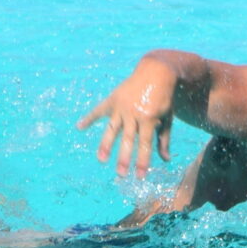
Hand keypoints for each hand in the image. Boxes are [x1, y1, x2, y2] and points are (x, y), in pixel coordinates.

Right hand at [76, 58, 177, 181]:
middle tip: (121, 174)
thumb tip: (165, 160)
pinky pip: (99, 110)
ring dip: (106, 145)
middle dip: (124, 158)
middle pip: (127, 139)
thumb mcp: (167, 117)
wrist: (157, 71)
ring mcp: (121, 105)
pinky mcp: (113, 98)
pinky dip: (89, 118)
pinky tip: (79, 127)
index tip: (140, 176)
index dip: (142, 161)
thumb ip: (164, 139)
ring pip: (112, 128)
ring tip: (101, 159)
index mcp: (149, 117)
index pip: (144, 144)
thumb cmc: (164, 97)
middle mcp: (133, 112)